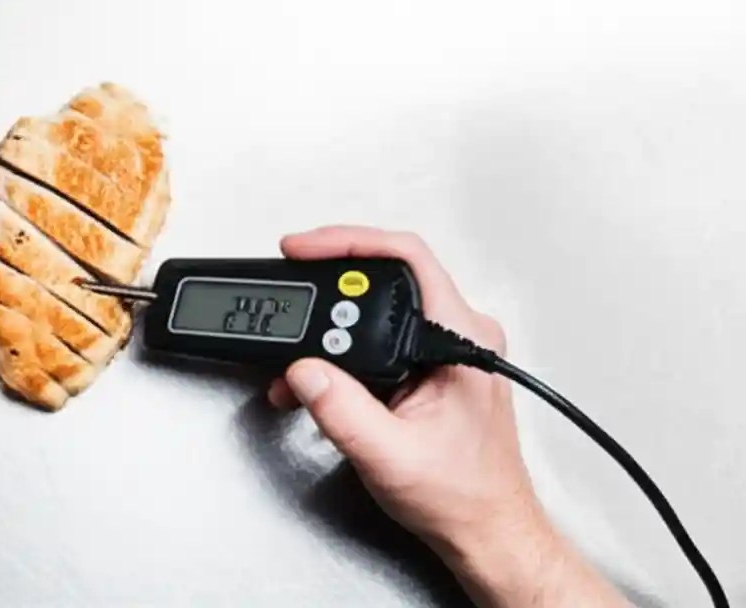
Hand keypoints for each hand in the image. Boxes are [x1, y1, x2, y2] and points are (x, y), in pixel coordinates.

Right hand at [267, 226, 624, 607]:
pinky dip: (341, 351)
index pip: (406, 257)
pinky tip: (318, 376)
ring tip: (294, 351)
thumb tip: (302, 370)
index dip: (348, 243)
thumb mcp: (388, 455)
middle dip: (327, 286)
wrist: (485, 531)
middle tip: (289, 285)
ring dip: (329, 327)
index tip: (304, 249)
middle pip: (384, 276)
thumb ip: (340, 409)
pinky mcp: (429, 364)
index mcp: (461, 339)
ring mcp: (446, 347)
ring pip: (376, 308)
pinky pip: (378, 336)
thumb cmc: (461, 496)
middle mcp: (459, 334)